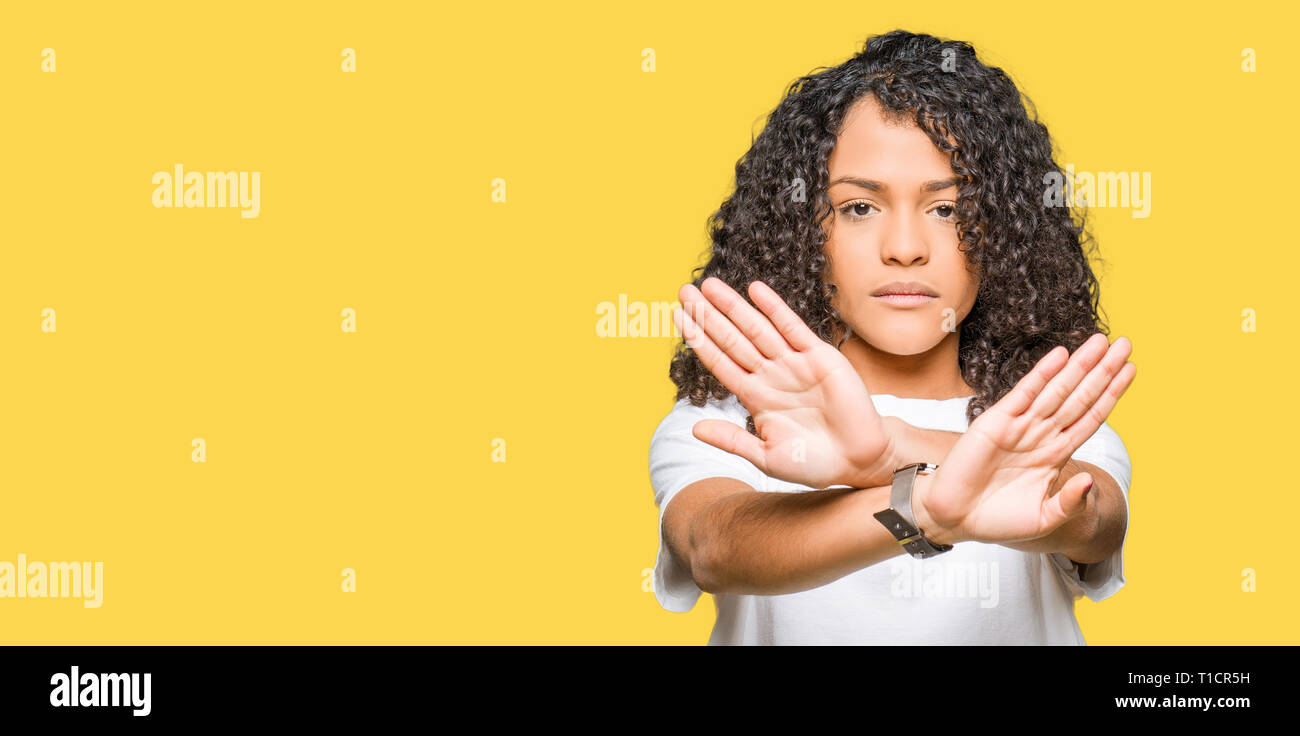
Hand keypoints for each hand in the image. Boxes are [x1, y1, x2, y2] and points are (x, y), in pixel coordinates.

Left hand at [673, 277, 898, 489]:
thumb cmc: (814, 463)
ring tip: (708, 286)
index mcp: (755, 396)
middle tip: (683, 291)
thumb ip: (732, 440)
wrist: (859, 461)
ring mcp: (794, 364)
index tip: (678, 318)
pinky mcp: (820, 357)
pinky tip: (755, 290)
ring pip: (756, 329)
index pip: (720, 362)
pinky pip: (792, 327)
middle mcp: (770, 375)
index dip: (699, 340)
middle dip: (708, 316)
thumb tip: (694, 429)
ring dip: (733, 307)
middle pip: (732, 339)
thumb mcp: (766, 457)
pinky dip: (774, 308)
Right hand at [912, 333, 1135, 545]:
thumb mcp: (1044, 519)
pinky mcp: (996, 421)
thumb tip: (1089, 481)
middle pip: (1079, 396)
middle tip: (1125, 344)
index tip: (1131, 370)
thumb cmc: (998, 520)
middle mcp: (1042, 434)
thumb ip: (1069, 502)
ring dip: (1080, 366)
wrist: (955, 518)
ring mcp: (1020, 426)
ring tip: (1103, 342)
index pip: (1091, 416)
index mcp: (1056, 454)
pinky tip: (1061, 355)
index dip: (1111, 394)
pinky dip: (1042, 374)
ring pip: (1057, 390)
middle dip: (1103, 371)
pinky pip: (1024, 393)